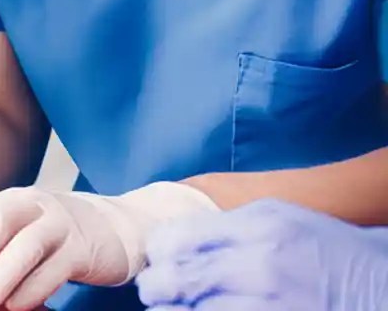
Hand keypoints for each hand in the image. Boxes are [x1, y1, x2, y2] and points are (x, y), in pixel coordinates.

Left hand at [0, 183, 217, 310]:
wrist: (118, 227)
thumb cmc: (56, 238)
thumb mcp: (21, 234)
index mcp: (8, 202)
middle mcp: (31, 206)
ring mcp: (59, 224)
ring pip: (22, 249)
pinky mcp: (83, 247)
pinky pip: (55, 267)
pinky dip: (33, 288)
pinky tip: (15, 306)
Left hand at [138, 198, 387, 309]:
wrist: (381, 286)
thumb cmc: (326, 249)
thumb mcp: (280, 216)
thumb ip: (227, 225)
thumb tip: (173, 240)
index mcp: (258, 227)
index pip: (177, 238)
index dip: (158, 251)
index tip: (156, 258)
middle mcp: (261, 267)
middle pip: (177, 280)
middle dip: (156, 287)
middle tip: (153, 290)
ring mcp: (269, 306)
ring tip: (168, 309)